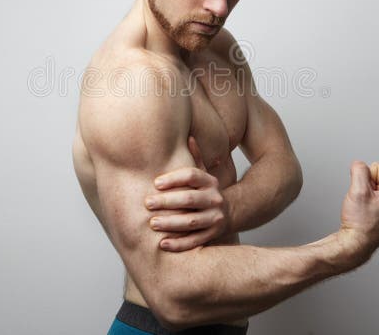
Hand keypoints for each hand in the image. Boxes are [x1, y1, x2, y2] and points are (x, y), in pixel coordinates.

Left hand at [144, 136, 229, 251]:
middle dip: (167, 202)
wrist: (231, 212)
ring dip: (171, 223)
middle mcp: (215, 199)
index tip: (155, 183)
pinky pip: (195, 241)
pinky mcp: (213, 235)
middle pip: (190, 199)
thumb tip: (188, 135)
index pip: (192, 176)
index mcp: (210, 181)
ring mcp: (215, 218)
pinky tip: (163, 244)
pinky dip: (179, 244)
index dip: (174, 178)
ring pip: (191, 222)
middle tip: (147, 203)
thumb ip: (195, 157)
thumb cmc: (206, 191)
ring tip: (152, 223)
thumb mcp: (203, 173)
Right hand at [337, 160, 378, 266]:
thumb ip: (359, 170)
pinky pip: (367, 193)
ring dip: (361, 193)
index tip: (364, 196)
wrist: (355, 243)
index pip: (376, 167)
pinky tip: (362, 212)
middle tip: (362, 203)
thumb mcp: (358, 190)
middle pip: (373, 174)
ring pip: (368, 184)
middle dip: (363, 185)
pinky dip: (361, 200)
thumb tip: (358, 164)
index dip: (365, 179)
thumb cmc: (361, 223)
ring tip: (362, 208)